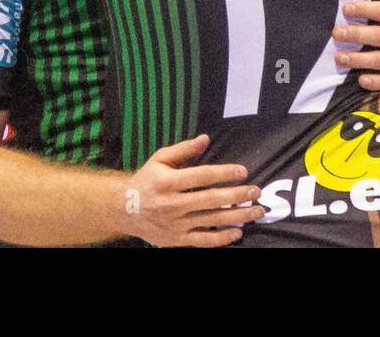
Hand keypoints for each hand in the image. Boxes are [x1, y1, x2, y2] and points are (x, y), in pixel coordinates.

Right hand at [123, 134, 263, 246]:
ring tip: (256, 211)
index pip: (202, 176)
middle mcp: (173, 204)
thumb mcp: (160, 159)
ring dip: (238, 216)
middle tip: (256, 191)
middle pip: (212, 199)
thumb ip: (184, 149)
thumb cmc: (146, 180)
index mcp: (169, 182)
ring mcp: (176, 224)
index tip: (243, 171)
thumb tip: (205, 138)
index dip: (224, 173)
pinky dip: (222, 238)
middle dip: (237, 195)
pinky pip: (204, 241)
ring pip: (212, 220)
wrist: (123, 210)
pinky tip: (238, 233)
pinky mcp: (177, 239)